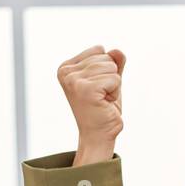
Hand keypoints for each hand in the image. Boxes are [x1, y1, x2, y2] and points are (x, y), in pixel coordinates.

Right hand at [57, 45, 125, 165]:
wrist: (98, 136)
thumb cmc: (103, 108)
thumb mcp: (109, 80)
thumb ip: (113, 63)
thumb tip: (117, 50)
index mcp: (66, 67)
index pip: (99, 49)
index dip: (106, 69)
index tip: (97, 87)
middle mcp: (66, 72)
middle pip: (105, 57)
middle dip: (110, 77)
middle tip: (101, 96)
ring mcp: (74, 80)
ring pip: (111, 67)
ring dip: (113, 86)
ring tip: (102, 100)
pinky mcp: (86, 89)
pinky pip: (115, 78)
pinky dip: (115, 92)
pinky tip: (105, 104)